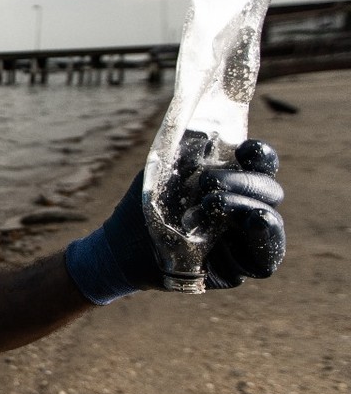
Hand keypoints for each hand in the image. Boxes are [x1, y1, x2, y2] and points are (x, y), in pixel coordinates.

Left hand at [65, 139, 284, 302]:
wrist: (122, 246)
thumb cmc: (145, 206)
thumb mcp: (164, 172)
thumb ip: (190, 151)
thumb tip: (210, 122)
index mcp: (232, 182)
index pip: (262, 164)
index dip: (261, 155)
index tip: (245, 149)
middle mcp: (244, 209)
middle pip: (270, 191)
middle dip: (245, 183)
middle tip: (208, 184)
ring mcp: (242, 241)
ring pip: (270, 224)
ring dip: (247, 208)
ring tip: (213, 204)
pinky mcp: (237, 270)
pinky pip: (264, 260)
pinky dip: (259, 241)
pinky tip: (249, 223)